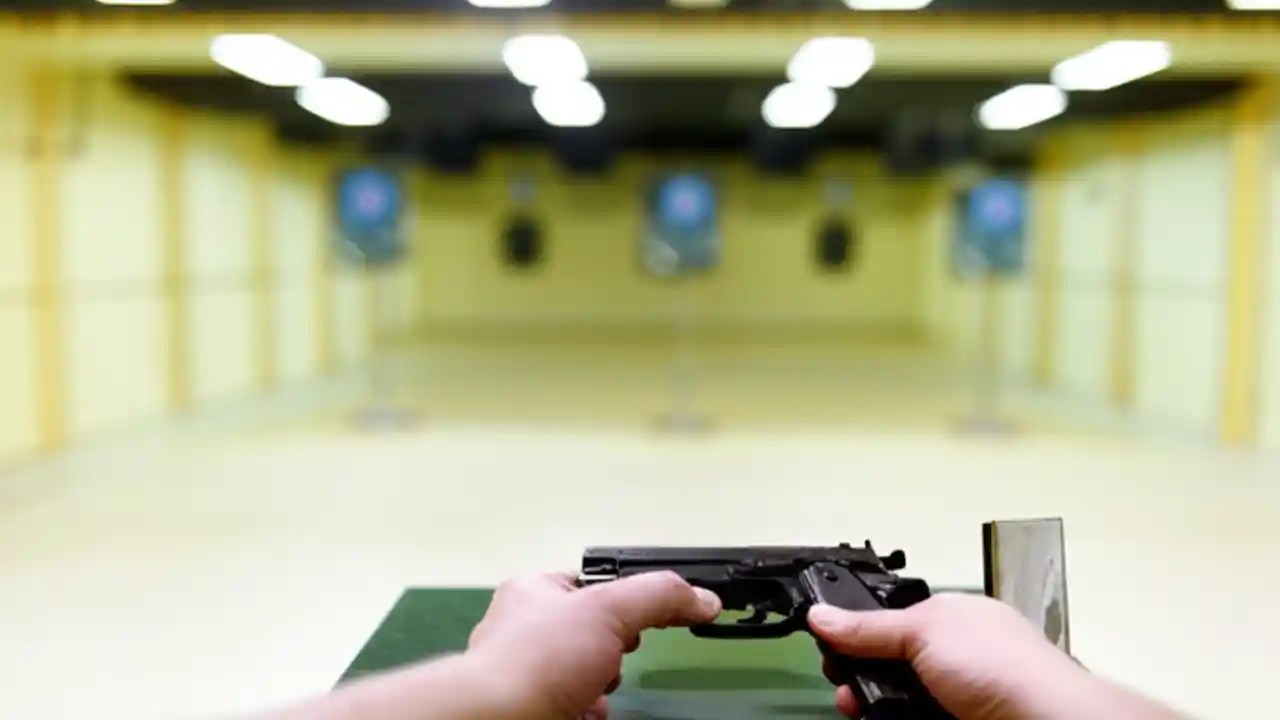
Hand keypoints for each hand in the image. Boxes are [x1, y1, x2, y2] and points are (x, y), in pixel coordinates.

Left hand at [467, 572, 721, 719]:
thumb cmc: (541, 657)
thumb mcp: (609, 609)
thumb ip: (659, 597)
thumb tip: (704, 599)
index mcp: (533, 593)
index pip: (588, 585)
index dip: (620, 600)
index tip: (643, 617)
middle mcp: (524, 631)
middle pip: (590, 635)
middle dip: (613, 652)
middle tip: (616, 657)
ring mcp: (526, 675)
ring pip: (583, 676)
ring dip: (601, 688)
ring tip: (597, 694)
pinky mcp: (533, 709)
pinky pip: (573, 708)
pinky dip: (589, 713)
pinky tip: (588, 714)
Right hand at [808, 594, 1179, 719]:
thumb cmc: (997, 666)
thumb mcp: (924, 631)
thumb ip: (869, 628)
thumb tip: (820, 614)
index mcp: (953, 619)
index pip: (892, 621)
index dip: (858, 634)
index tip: (830, 649)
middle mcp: (955, 658)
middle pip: (889, 665)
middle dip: (858, 676)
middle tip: (842, 690)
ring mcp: (959, 697)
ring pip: (898, 700)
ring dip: (869, 705)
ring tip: (856, 711)